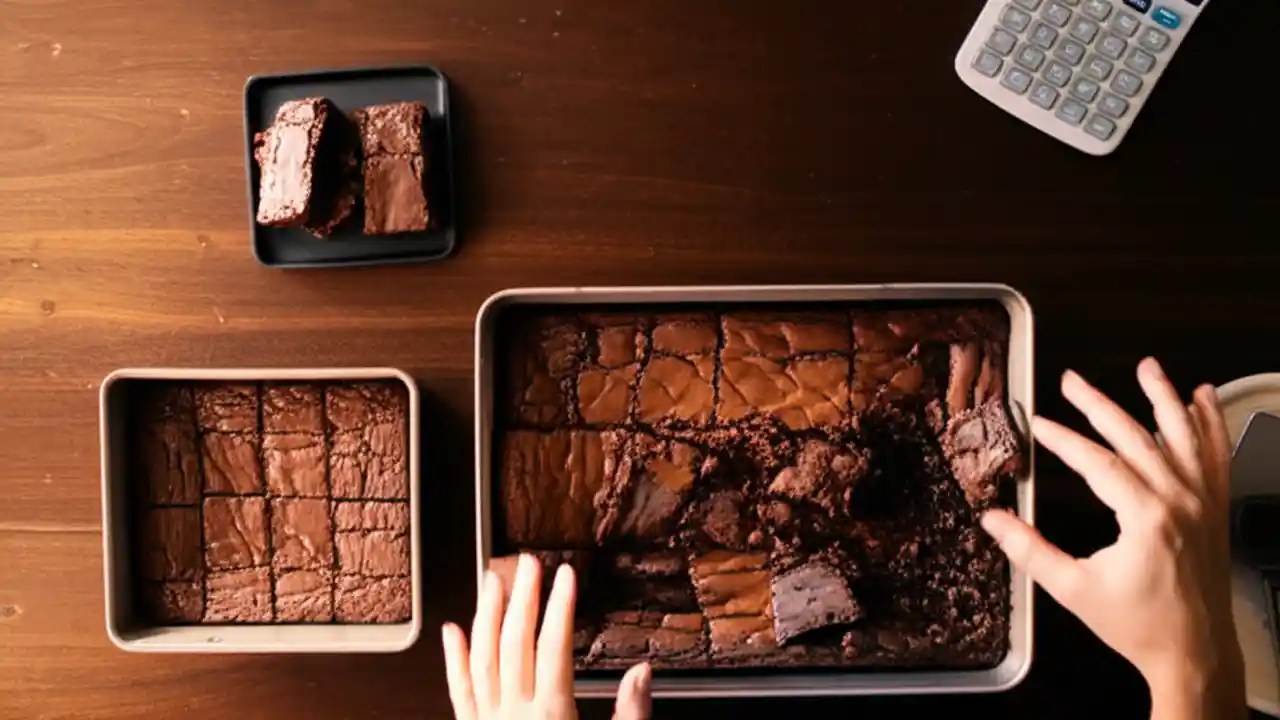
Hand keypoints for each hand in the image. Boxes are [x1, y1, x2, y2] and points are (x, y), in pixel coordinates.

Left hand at [441, 554, 652, 719]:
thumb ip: (629, 715)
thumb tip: (643, 672)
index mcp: (551, 719)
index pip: (553, 648)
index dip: (560, 607)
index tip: (567, 574)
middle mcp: (513, 718)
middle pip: (513, 643)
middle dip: (521, 598)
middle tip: (527, 562)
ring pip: (480, 659)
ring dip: (485, 616)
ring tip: (491, 581)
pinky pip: (459, 692)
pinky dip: (454, 659)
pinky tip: (453, 632)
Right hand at [980, 358, 1245, 719]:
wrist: (1194, 652)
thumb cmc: (1137, 625)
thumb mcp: (1074, 590)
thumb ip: (1031, 551)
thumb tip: (992, 520)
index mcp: (1145, 517)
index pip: (1098, 461)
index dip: (1064, 438)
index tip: (1038, 423)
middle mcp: (1179, 501)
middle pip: (1137, 437)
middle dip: (1099, 404)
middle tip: (1071, 381)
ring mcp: (1203, 503)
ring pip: (1184, 436)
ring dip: (1164, 397)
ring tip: (1148, 367)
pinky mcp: (1215, 510)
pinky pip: (1217, 456)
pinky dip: (1211, 423)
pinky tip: (1202, 399)